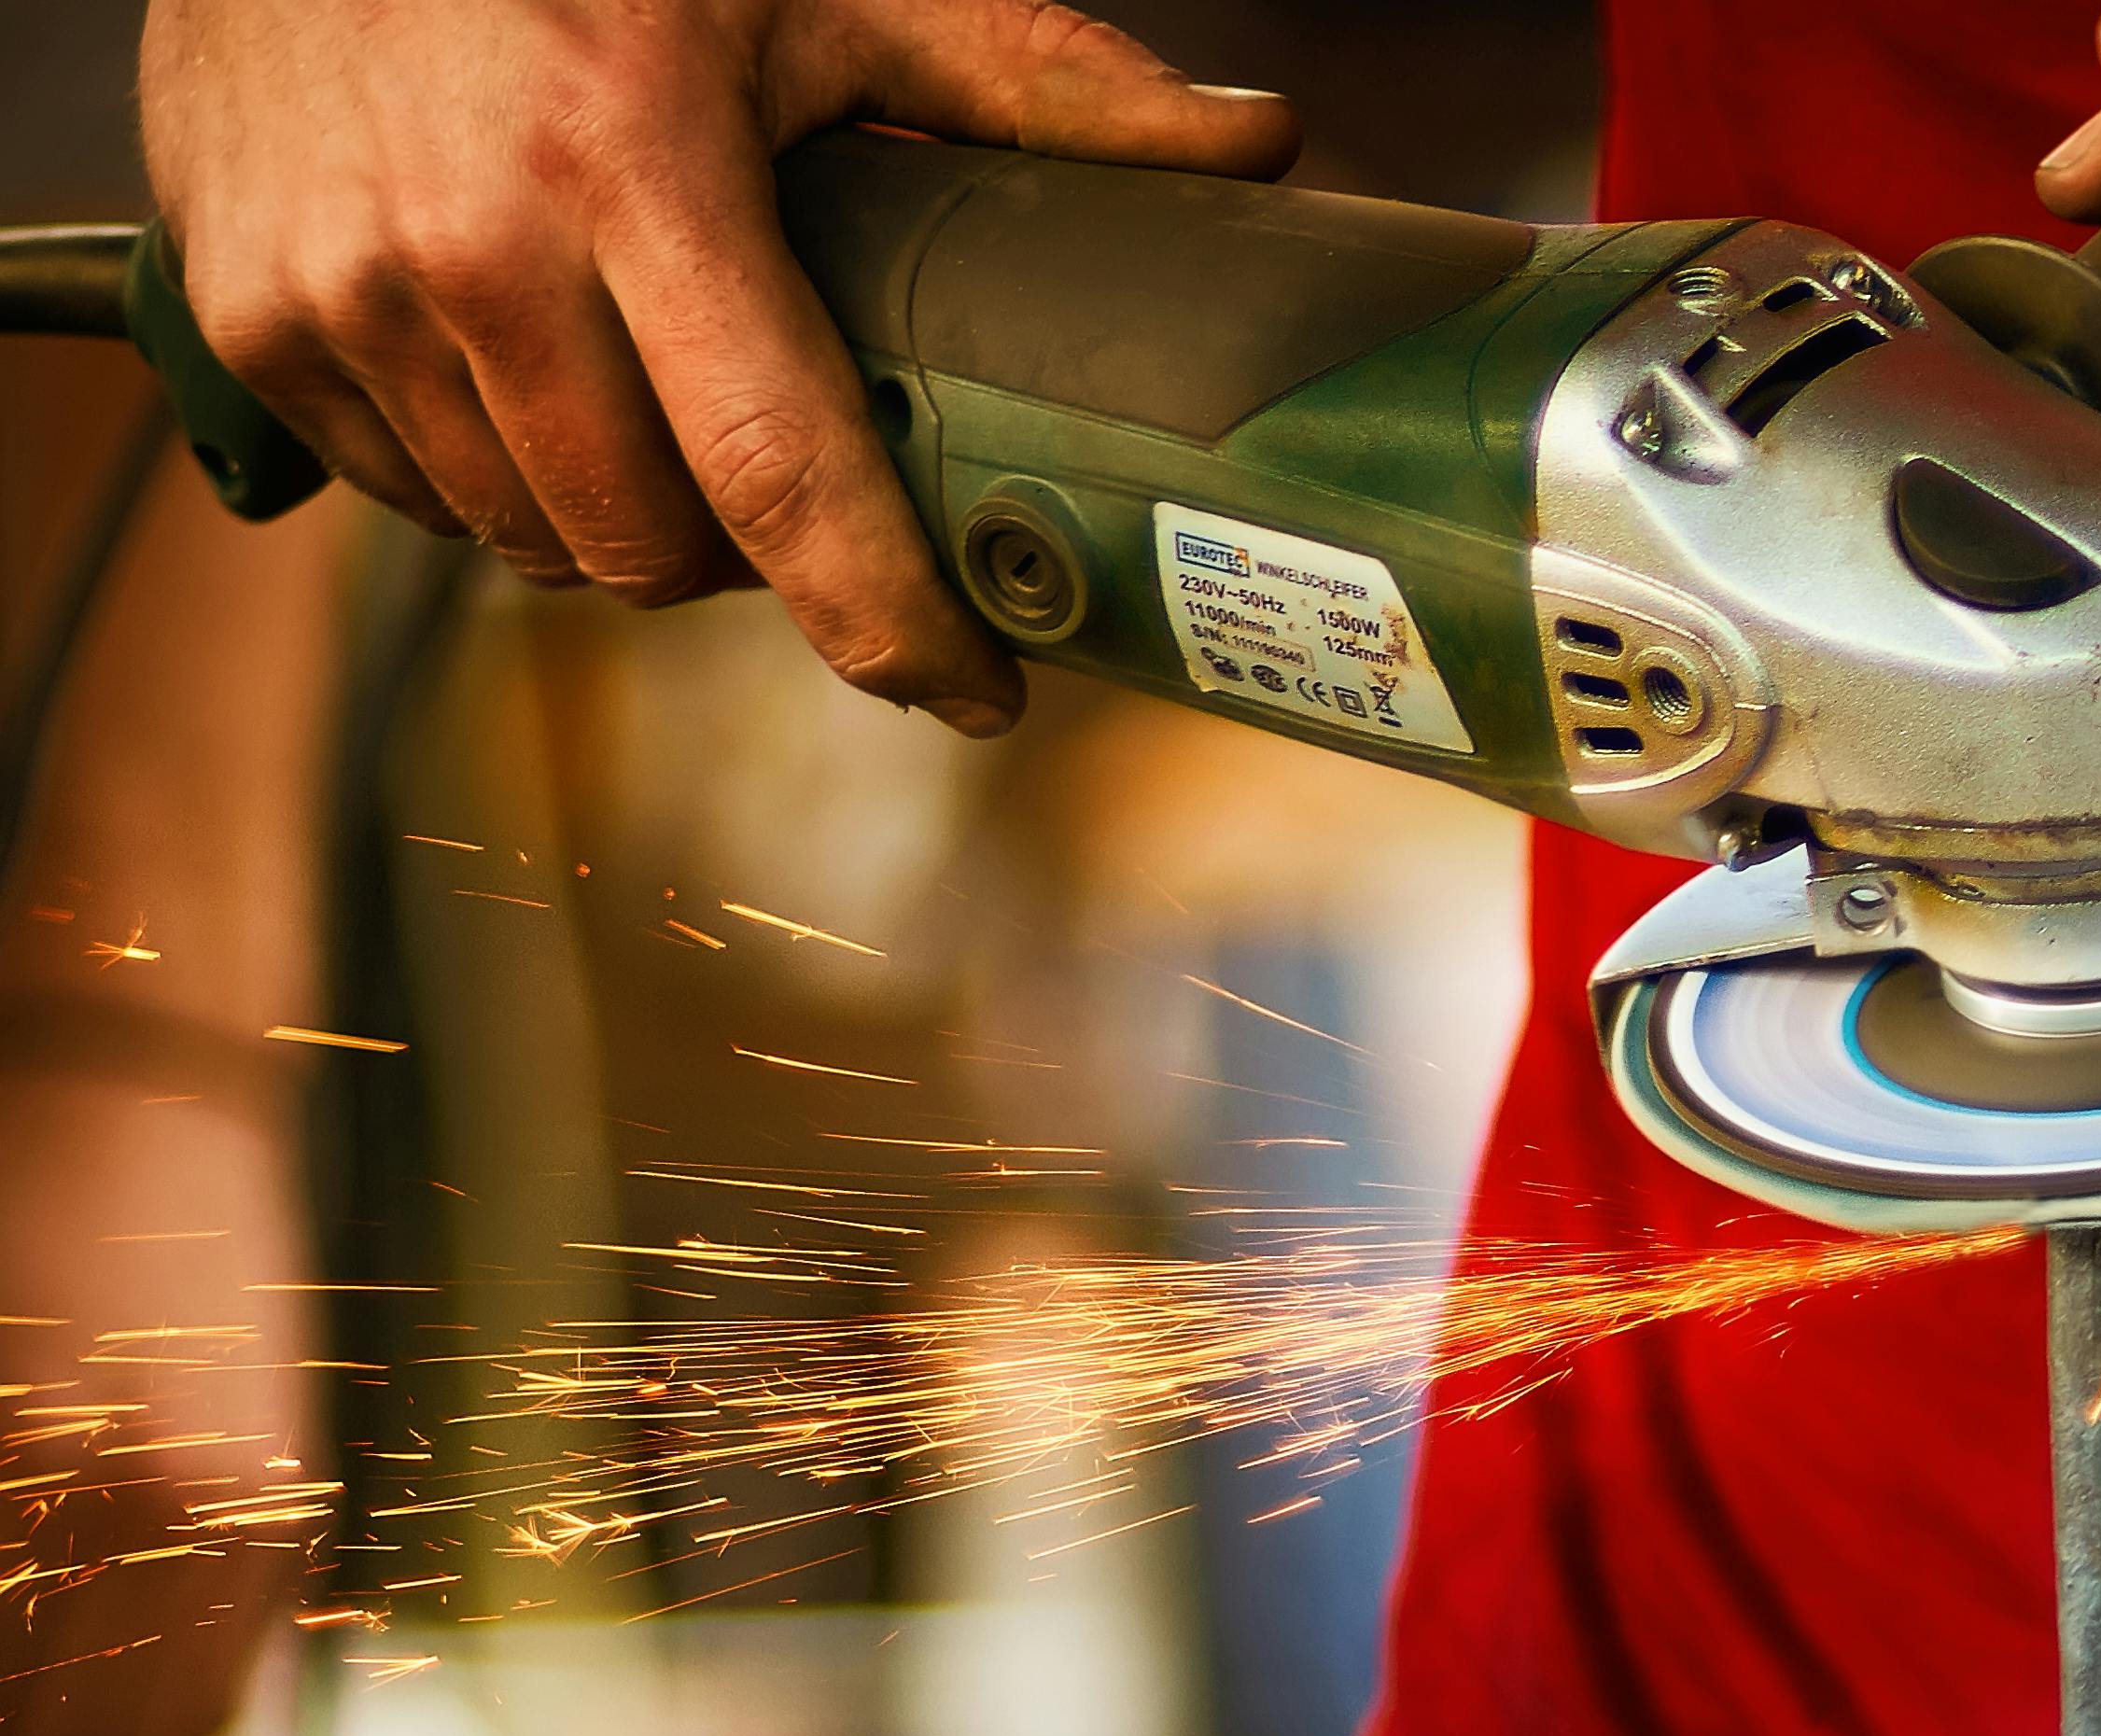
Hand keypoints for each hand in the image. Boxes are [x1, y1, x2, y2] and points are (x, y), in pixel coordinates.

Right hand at [139, 0, 1300, 732]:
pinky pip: (412, 499)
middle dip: (747, 562)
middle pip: (655, 552)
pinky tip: (532, 382)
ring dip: (620, 527)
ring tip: (658, 415)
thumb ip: (1033, 81)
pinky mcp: (246, 318)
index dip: (888, 617)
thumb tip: (1256, 148)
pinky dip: (492, 482)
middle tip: (792, 483)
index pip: (778, 473)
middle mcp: (468, 250)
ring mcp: (336, 294)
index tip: (978, 691)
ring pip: (533, 547)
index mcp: (632, 170)